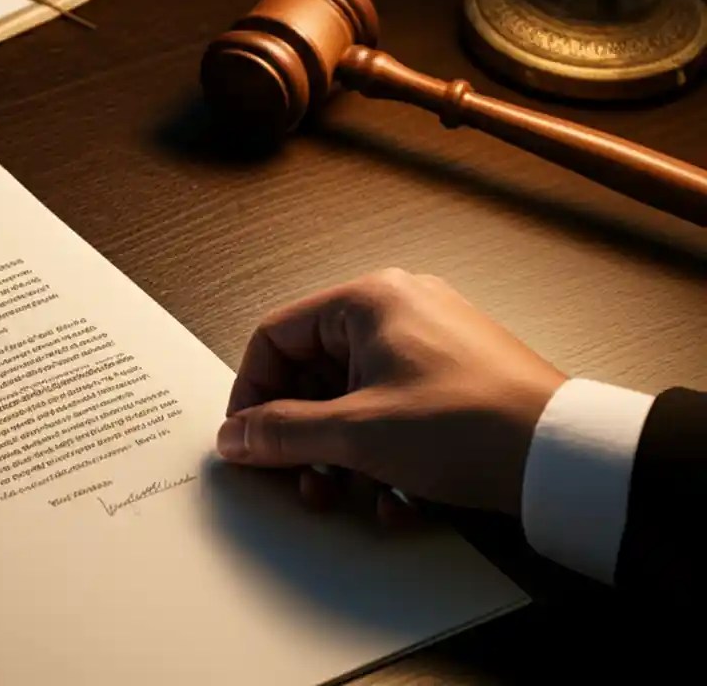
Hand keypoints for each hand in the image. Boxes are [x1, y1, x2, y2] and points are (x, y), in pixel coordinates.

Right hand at [217, 268, 565, 515]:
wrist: (562, 457)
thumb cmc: (470, 424)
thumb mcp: (356, 434)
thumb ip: (281, 433)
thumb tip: (234, 436)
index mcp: (369, 300)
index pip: (276, 337)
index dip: (252, 393)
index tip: (247, 440)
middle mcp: (398, 310)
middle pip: (312, 372)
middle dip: (299, 435)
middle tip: (293, 475)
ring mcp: (428, 344)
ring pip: (350, 398)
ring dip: (337, 454)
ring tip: (340, 494)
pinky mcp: (452, 381)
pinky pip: (391, 411)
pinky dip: (380, 454)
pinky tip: (393, 497)